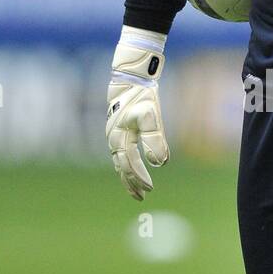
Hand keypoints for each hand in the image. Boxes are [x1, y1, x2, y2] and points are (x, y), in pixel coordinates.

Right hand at [106, 27, 168, 199]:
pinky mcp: (117, 129)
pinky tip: (131, 168)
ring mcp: (113, 134)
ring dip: (126, 176)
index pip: (130, 164)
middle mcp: (113, 138)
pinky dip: (125, 164)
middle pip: (121, 167)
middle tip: (142, 196)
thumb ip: (155, 140)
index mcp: (120, 137)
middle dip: (131, 182)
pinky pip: (119, 153)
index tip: (150, 189)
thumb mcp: (151, 116)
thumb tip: (159, 163)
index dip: (139, 178)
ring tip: (135, 189)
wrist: (130, 77)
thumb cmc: (141, 96)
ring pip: (118, 161)